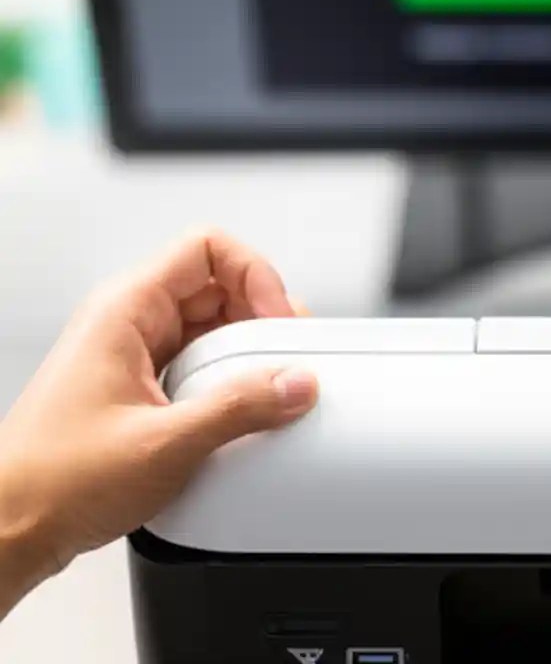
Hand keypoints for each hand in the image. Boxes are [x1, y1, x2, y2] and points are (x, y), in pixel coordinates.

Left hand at [0, 228, 319, 618]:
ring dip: (250, 354)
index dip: (256, 276)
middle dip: (262, 318)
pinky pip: (203, 366)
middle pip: (220, 287)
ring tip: (268, 388)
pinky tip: (242, 415)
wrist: (12, 527)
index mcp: (125, 310)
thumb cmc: (55, 480)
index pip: (208, 249)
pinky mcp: (145, 389)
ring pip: (214, 328)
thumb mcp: (164, 443)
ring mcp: (137, 355)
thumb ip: (239, 409)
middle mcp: (131, 323)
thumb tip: (296, 383)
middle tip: (286, 357)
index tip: (277, 323)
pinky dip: (233, 382)